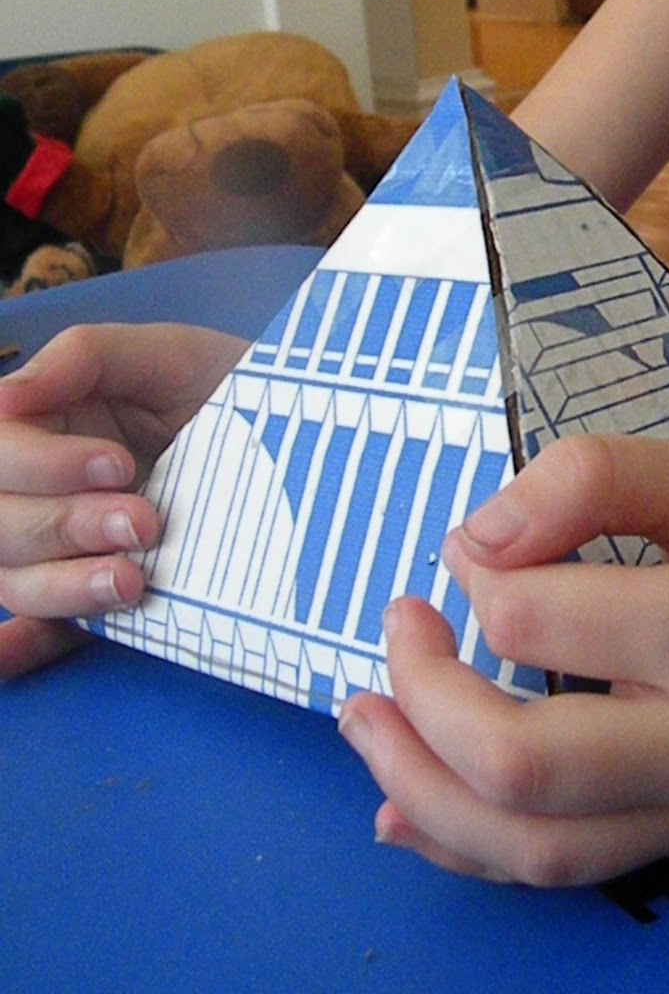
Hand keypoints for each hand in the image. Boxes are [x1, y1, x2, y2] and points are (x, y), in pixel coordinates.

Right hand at [0, 323, 244, 678]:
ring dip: (64, 587)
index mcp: (44, 425)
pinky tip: (9, 655)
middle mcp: (43, 490)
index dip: (42, 465)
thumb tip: (8, 397)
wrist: (297, 434)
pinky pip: (42, 633)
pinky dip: (20, 647)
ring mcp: (68, 547)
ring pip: (17, 580)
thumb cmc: (225, 384)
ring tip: (133, 582)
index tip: (120, 464)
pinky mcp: (100, 593)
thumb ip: (87, 358)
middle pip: (0, 525)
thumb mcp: (166, 355)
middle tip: (145, 522)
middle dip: (64, 526)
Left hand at [338, 435, 668, 887]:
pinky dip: (469, 851)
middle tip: (395, 629)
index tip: (469, 547)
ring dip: (421, 790)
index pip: (539, 621)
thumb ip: (595, 476)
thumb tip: (474, 539)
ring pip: (533, 848)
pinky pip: (569, 874)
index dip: (476, 576)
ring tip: (360, 724)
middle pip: (518, 763)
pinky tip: (404, 813)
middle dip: (421, 700)